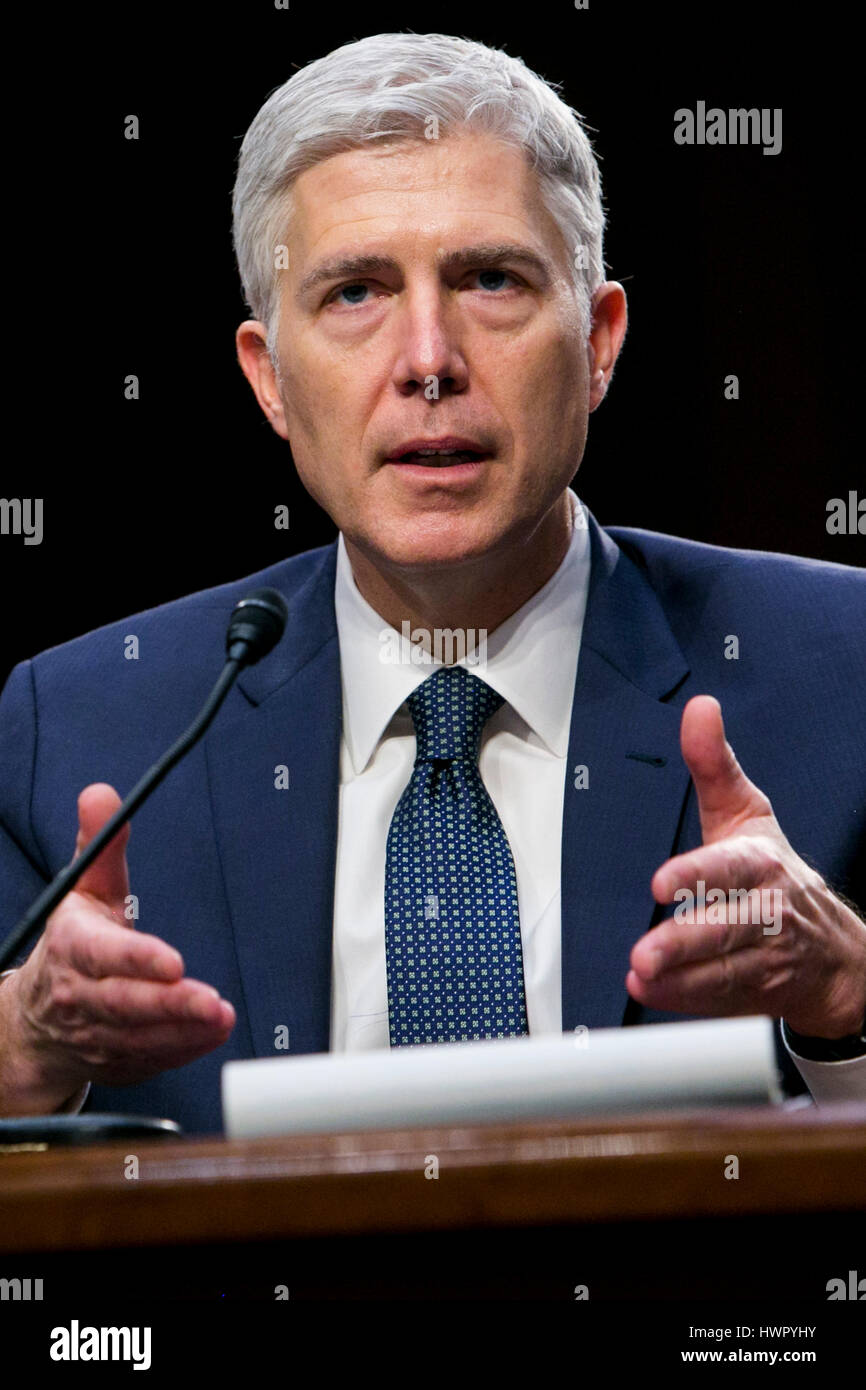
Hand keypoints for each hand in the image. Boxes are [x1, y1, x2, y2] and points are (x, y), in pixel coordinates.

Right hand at [0, 783, 235, 1113]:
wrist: (37, 1020)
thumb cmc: (71, 946)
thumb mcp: (83, 889)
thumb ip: (100, 843)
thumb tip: (100, 795)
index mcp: (74, 949)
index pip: (105, 956)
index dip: (138, 960)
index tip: (174, 961)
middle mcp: (83, 996)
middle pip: (126, 1005)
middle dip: (170, 1004)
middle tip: (211, 1001)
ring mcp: (98, 1035)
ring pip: (140, 1038)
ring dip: (183, 1031)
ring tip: (220, 1017)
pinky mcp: (117, 1061)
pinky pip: (152, 1060)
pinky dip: (184, 1050)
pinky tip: (212, 1034)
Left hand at [627, 697, 865, 1038]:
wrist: (831, 950)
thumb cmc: (776, 874)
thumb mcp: (747, 815)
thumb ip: (713, 765)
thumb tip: (699, 709)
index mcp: (762, 862)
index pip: (730, 867)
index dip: (696, 875)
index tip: (661, 883)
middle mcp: (768, 910)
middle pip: (727, 927)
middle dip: (685, 941)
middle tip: (645, 952)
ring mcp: (766, 955)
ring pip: (723, 969)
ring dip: (681, 978)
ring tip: (642, 974)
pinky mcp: (758, 991)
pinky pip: (720, 999)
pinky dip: (684, 1000)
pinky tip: (653, 993)